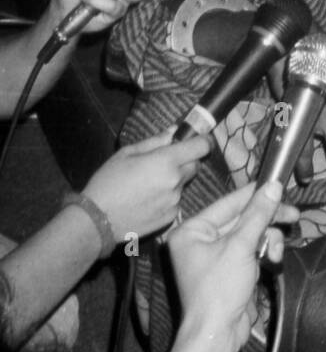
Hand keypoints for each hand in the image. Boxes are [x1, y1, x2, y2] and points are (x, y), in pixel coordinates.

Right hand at [84, 132, 209, 239]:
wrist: (97, 220)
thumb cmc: (108, 181)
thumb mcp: (126, 154)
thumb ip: (154, 141)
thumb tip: (175, 131)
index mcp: (166, 161)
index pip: (201, 147)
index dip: (203, 141)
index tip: (199, 139)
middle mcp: (176, 181)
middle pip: (195, 165)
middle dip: (186, 160)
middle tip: (165, 162)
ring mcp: (175, 201)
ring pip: (183, 184)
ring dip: (174, 180)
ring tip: (149, 184)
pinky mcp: (171, 217)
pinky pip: (176, 201)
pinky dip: (168, 197)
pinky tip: (148, 199)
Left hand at [167, 182, 293, 351]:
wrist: (217, 335)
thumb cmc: (220, 288)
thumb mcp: (241, 247)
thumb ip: (258, 215)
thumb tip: (273, 186)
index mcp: (192, 230)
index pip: (228, 203)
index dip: (255, 194)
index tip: (279, 185)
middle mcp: (200, 240)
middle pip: (241, 219)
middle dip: (266, 221)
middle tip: (294, 215)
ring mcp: (215, 256)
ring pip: (250, 235)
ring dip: (268, 241)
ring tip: (276, 254)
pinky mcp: (230, 270)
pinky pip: (251, 251)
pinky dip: (264, 253)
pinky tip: (273, 261)